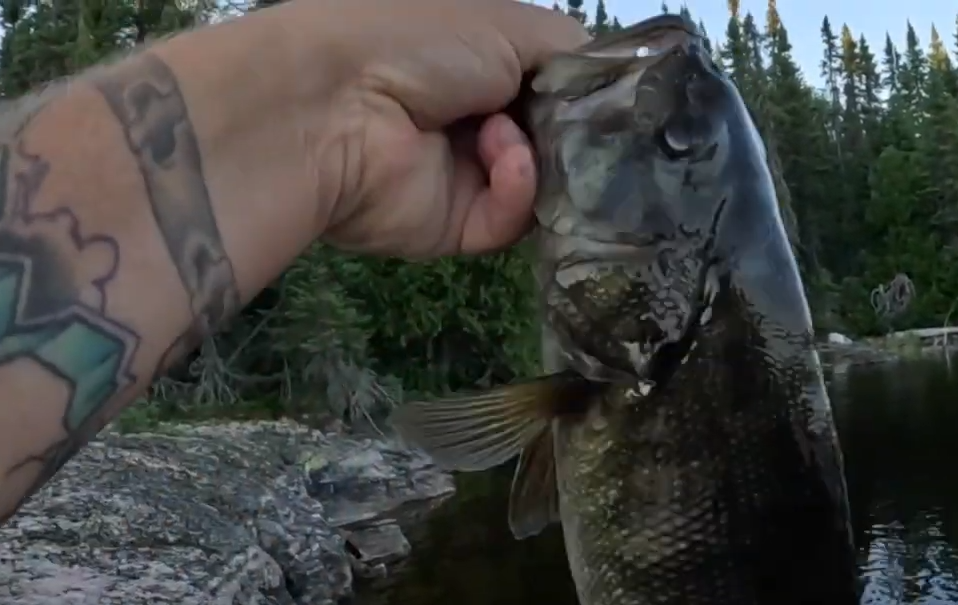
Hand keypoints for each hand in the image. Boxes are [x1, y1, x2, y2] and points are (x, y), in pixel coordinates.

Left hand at [301, 0, 589, 259]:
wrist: (334, 106)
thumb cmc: (418, 42)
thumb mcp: (509, 23)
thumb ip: (573, 52)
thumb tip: (613, 80)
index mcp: (484, 65)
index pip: (560, 89)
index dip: (592, 95)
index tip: (622, 101)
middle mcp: (479, 119)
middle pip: (562, 143)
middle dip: (579, 134)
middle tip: (597, 129)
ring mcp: (469, 176)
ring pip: (548, 186)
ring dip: (543, 157)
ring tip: (517, 134)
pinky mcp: (459, 228)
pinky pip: (514, 220)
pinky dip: (517, 189)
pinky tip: (501, 158)